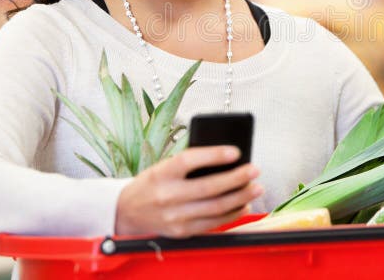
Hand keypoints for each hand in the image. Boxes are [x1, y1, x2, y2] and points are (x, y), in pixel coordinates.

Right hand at [115, 146, 263, 237]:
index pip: (190, 160)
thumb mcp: (163, 166)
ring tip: (255, 188)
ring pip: (216, 208)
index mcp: (161, 174)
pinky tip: (244, 205)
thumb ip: (190, 164)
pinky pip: (213, 224)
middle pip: (209, 187)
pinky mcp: (182, 231)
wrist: (127, 211)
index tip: (236, 151)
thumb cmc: (152, 183)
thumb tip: (227, 159)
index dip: (214, 155)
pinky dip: (232, 214)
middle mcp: (167, 196)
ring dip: (241, 197)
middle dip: (237, 178)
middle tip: (254, 169)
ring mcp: (175, 217)